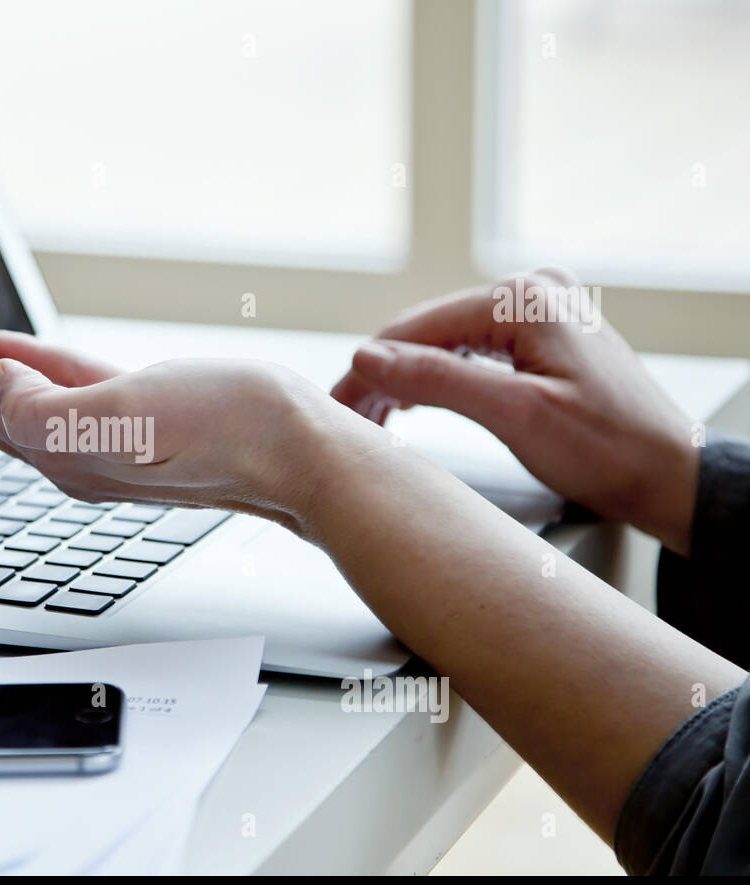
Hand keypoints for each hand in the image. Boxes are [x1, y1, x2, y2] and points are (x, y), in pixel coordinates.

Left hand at [0, 313, 357, 531]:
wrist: (300, 457)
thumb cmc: (225, 432)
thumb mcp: (125, 415)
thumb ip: (45, 405)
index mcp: (59, 447)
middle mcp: (70, 450)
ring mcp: (102, 437)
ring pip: (13, 397)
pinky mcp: (135, 420)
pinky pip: (60, 389)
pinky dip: (26, 369)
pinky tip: (10, 354)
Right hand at [330, 269, 699, 553]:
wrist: (667, 475)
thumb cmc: (608, 450)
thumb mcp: (514, 415)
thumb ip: (436, 379)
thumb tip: (366, 358)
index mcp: (522, 299)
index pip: (414, 329)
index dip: (366, 372)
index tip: (334, 411)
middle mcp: (530, 291)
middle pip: (426, 332)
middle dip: (382, 377)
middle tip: (347, 424)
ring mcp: (538, 309)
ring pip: (445, 341)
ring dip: (406, 379)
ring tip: (373, 420)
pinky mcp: (541, 334)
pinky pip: (471, 349)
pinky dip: (439, 378)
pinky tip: (413, 404)